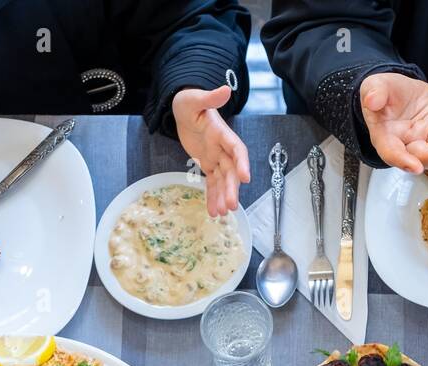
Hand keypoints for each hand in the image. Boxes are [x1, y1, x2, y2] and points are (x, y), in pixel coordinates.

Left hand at [173, 86, 249, 217]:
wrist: (182, 109)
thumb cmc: (189, 102)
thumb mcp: (194, 99)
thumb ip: (209, 98)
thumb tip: (225, 89)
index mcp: (222, 132)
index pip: (236, 148)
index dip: (242, 162)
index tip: (245, 177)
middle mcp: (222, 147)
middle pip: (231, 170)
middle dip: (232, 188)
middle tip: (231, 205)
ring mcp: (216, 157)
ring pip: (223, 180)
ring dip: (223, 196)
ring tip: (222, 214)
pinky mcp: (208, 164)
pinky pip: (211, 183)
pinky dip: (212, 197)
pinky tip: (213, 212)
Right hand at [359, 67, 427, 174]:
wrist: (394, 91)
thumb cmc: (380, 95)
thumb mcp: (372, 89)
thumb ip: (373, 94)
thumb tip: (372, 100)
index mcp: (387, 140)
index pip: (393, 154)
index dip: (404, 162)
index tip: (416, 168)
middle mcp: (410, 143)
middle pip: (427, 155)